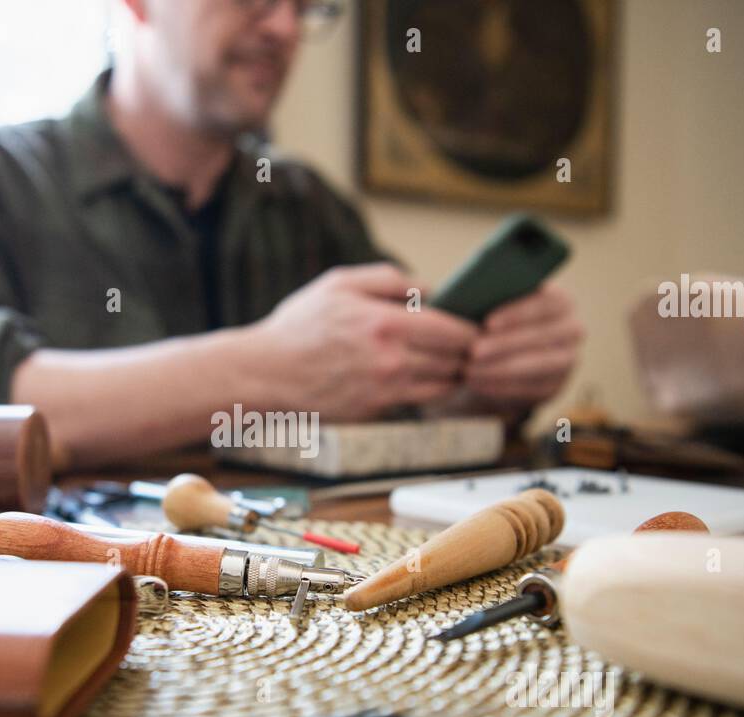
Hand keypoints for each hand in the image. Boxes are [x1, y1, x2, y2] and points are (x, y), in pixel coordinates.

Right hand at [241, 263, 475, 419]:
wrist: (266, 373)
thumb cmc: (300, 326)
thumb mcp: (339, 283)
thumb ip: (388, 278)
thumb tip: (428, 288)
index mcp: (385, 323)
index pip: (453, 330)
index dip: (472, 329)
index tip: (476, 327)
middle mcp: (391, 360)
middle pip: (455, 359)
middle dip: (465, 351)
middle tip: (469, 345)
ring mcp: (385, 390)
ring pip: (443, 384)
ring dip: (453, 373)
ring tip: (452, 361)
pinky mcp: (376, 411)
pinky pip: (419, 401)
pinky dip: (429, 390)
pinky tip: (423, 377)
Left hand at [462, 284, 581, 407]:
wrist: (501, 358)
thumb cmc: (492, 322)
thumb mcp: (490, 307)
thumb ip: (489, 300)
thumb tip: (470, 304)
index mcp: (560, 300)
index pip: (546, 302)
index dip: (517, 313)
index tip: (487, 323)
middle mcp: (572, 329)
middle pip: (540, 336)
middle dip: (504, 345)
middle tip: (473, 352)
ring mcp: (568, 360)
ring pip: (536, 365)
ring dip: (499, 369)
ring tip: (469, 371)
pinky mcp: (555, 386)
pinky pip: (530, 389)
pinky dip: (501, 387)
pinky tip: (478, 384)